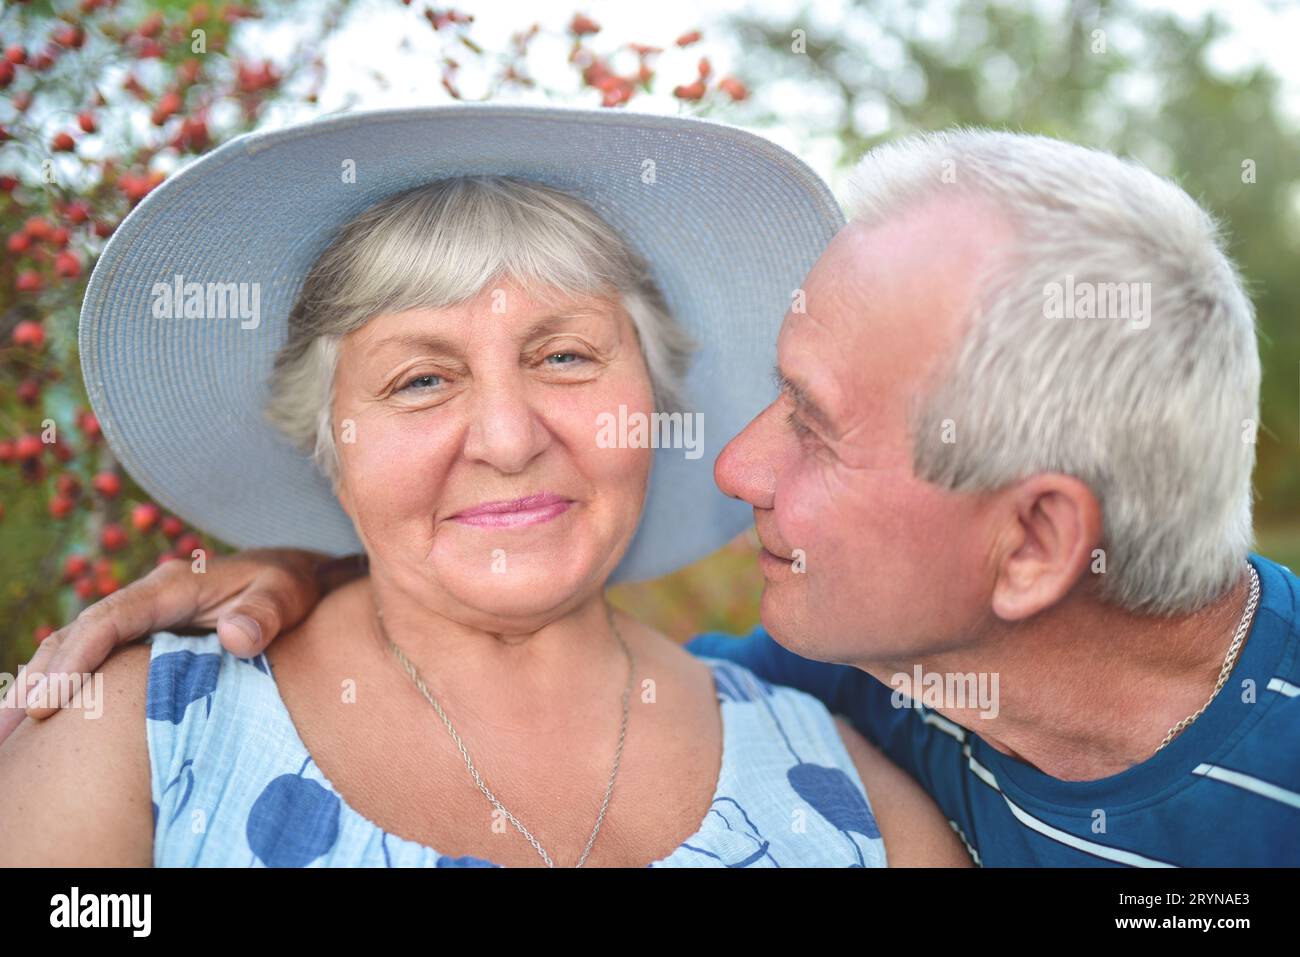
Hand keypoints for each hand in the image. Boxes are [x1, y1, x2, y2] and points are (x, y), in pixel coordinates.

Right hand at [0, 549, 363, 743]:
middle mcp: (145, 598)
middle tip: (12, 725)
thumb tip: (235, 638)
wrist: (291, 575)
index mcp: (172, 587)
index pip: (113, 620)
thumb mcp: (284, 595)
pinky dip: (60, 680)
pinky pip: (92, 655)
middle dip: (42, 677)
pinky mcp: (141, 635)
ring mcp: (139, 616)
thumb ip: (263, 614)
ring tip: (7, 730)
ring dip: (39, 682)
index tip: (52, 699)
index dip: (78, 657)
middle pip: (80, 634)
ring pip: (76, 645)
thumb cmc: (287, 587)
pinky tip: (38, 715)